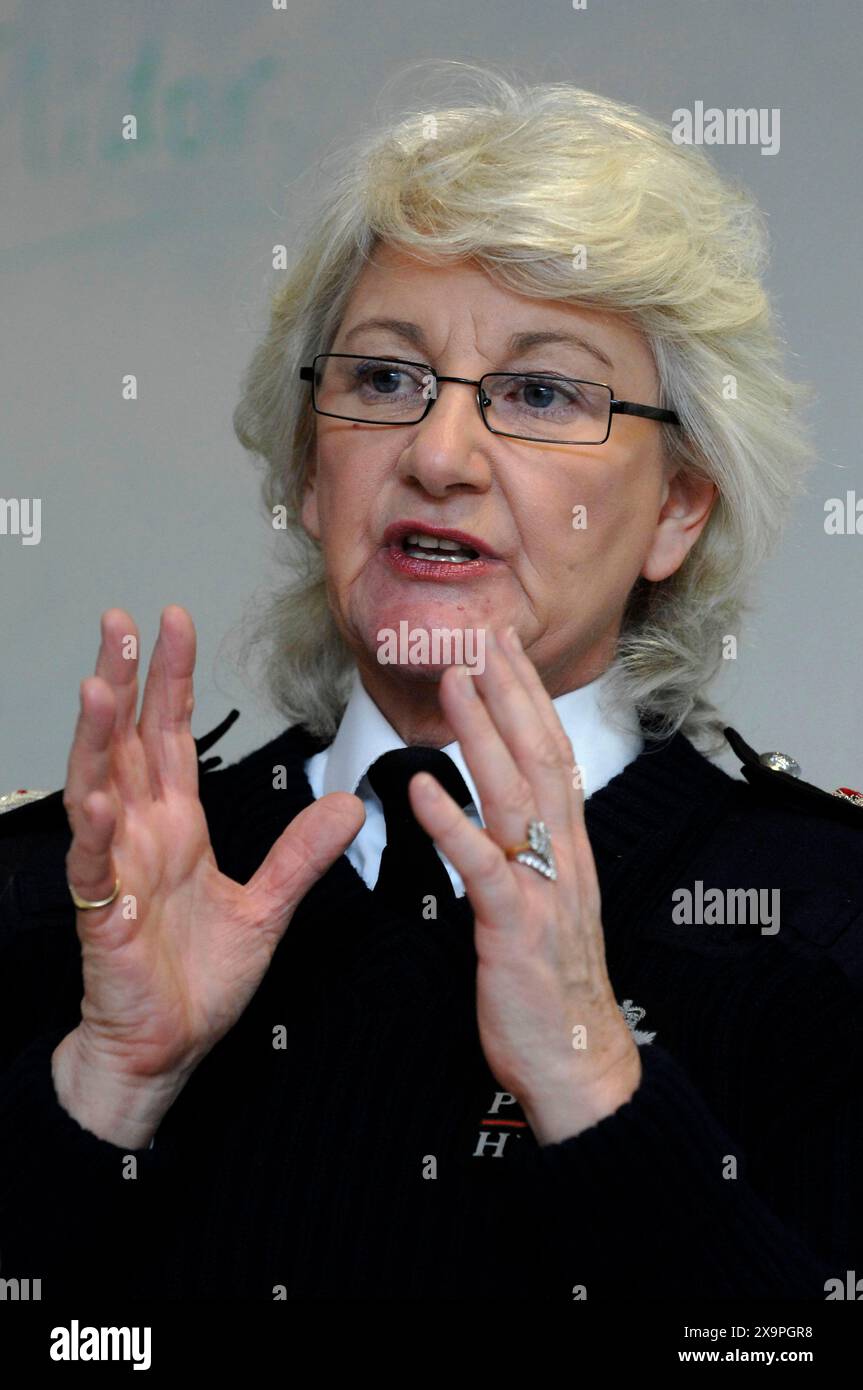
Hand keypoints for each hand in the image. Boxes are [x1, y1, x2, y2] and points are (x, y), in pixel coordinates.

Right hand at [53, 605, 363, 1145]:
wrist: (166, 1047)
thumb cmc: (198, 980)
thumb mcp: (267, 907)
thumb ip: (302, 854)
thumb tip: (348, 803)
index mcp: (175, 826)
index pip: (170, 736)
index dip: (172, 679)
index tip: (174, 622)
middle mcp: (140, 834)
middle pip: (128, 742)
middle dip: (124, 680)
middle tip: (122, 620)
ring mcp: (115, 869)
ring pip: (98, 787)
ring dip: (97, 736)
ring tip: (99, 683)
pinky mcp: (102, 914)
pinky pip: (95, 864)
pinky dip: (95, 829)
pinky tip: (100, 796)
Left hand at [408, 625, 640, 1144]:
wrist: (576, 1060)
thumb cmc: (550, 982)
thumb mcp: (545, 900)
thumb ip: (525, 849)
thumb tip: (494, 809)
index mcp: (567, 847)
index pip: (551, 754)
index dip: (528, 698)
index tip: (504, 651)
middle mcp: (563, 856)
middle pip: (539, 757)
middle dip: (511, 693)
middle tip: (482, 638)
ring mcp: (543, 888)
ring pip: (514, 796)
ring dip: (482, 736)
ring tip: (453, 685)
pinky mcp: (515, 927)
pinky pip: (481, 867)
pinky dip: (452, 823)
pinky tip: (422, 788)